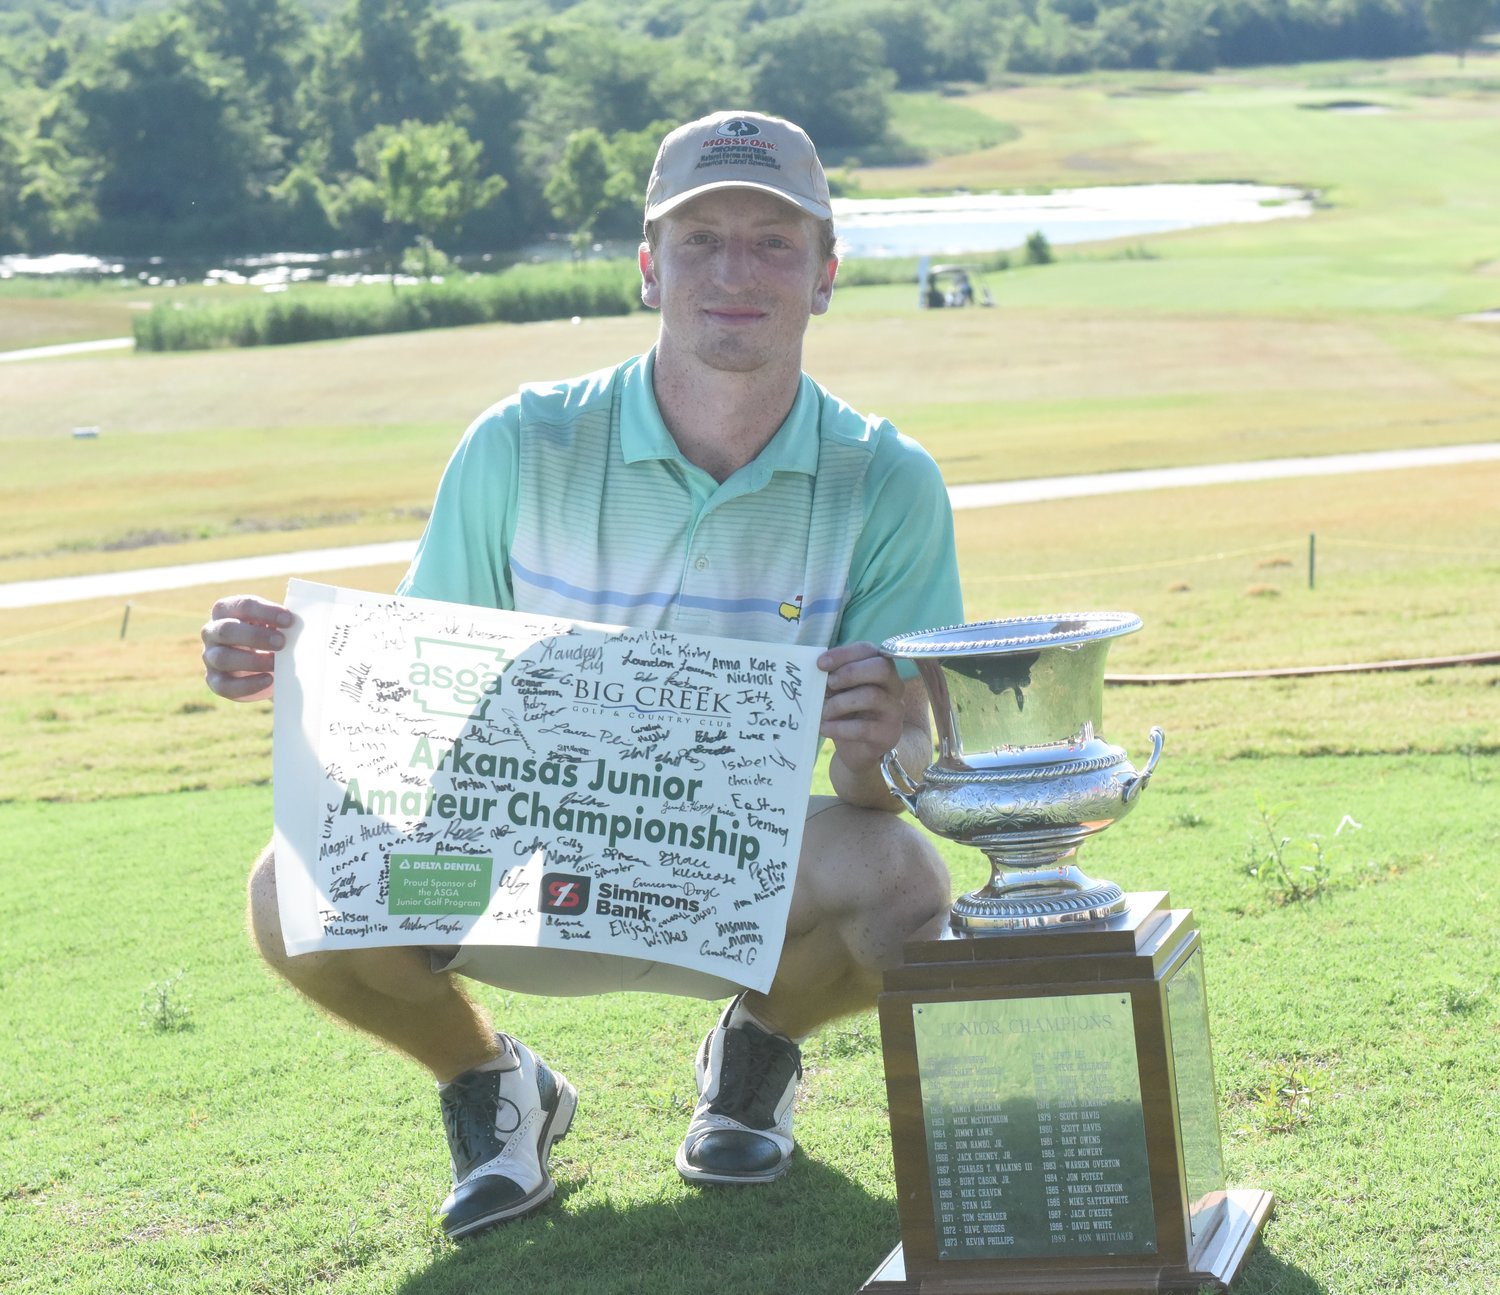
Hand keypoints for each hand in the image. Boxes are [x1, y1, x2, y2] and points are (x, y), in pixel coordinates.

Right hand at [201, 595, 293, 701]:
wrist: (262, 664)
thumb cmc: (270, 637)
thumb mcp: (273, 625)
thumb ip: (282, 623)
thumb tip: (302, 625)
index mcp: (226, 610)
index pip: (242, 606)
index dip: (266, 612)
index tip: (289, 620)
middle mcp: (212, 631)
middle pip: (226, 630)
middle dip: (255, 637)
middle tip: (281, 642)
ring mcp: (210, 656)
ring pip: (222, 658)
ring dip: (252, 661)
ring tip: (276, 664)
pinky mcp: (214, 680)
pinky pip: (224, 685)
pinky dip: (247, 685)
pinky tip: (268, 680)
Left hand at [817, 641, 907, 780]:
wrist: (856, 750)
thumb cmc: (846, 712)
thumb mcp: (837, 691)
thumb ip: (831, 677)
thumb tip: (815, 667)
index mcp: (880, 668)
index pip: (867, 650)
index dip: (842, 654)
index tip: (819, 664)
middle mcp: (894, 686)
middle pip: (881, 668)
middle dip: (850, 673)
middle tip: (828, 684)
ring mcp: (894, 710)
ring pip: (872, 696)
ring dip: (839, 703)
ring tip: (823, 711)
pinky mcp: (888, 734)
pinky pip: (864, 728)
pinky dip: (839, 727)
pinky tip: (824, 728)